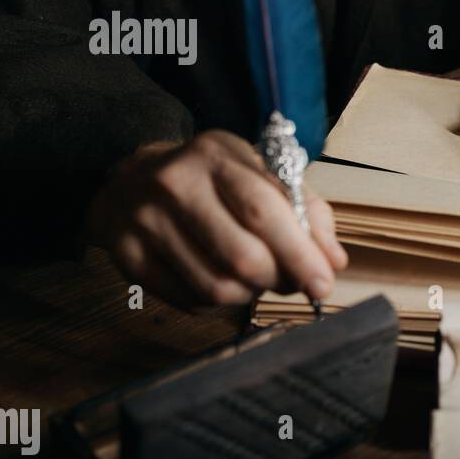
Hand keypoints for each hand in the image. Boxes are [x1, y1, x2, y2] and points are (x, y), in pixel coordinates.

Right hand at [86, 130, 346, 308]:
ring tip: (255, 278)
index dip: (299, 254)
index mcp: (216, 156)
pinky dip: (218, 302)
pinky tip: (222, 280)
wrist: (130, 179)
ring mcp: (145, 221)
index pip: (263, 211)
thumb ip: (305, 210)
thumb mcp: (259, 172)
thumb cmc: (211, 179)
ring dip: (250, 294)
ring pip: (217, 287)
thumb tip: (333, 261)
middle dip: (279, 280)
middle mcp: (175, 184)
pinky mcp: (126, 255)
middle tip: (291, 281)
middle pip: (242, 257)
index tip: (323, 283)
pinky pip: (189, 300)